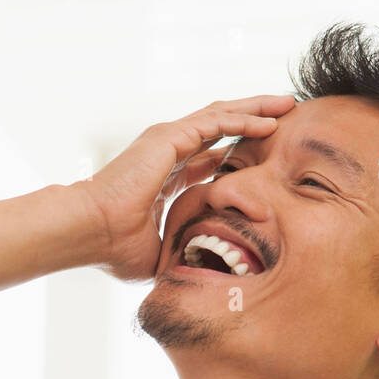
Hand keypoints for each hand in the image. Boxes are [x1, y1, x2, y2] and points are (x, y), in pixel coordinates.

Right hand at [76, 95, 295, 282]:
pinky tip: (270, 120)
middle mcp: (165, 152)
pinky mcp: (169, 136)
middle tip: (283, 118)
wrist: (93, 232)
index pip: (205, 158)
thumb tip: (190, 272)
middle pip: (218, 128)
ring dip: (256, 110)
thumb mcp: (156, 252)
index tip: (261, 158)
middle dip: (251, 121)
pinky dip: (245, 118)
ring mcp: (166, 140)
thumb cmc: (114, 247)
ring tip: (286, 106)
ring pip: (222, 116)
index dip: (234, 154)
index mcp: (162, 176)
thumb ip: (176, 251)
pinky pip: (217, 121)